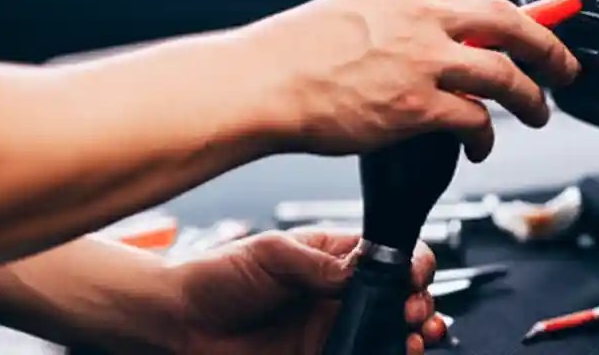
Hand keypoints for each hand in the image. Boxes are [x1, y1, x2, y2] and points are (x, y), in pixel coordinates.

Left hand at [173, 230, 444, 354]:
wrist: (179, 324)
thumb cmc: (214, 279)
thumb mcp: (269, 254)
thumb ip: (317, 262)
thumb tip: (359, 268)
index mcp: (330, 257)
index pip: (387, 254)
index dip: (409, 262)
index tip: (412, 274)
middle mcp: (337, 293)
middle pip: (400, 295)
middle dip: (418, 300)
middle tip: (410, 309)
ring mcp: (332, 328)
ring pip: (391, 330)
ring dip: (415, 331)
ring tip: (414, 333)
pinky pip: (365, 354)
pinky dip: (388, 353)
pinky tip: (397, 350)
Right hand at [242, 0, 580, 161]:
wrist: (266, 81)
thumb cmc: (296, 49)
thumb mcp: (355, 6)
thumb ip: (400, 9)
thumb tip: (428, 10)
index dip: (522, 12)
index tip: (546, 18)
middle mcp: (424, 19)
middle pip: (511, 27)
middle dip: (548, 49)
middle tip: (565, 67)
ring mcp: (424, 62)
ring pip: (504, 76)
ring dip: (530, 99)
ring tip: (538, 113)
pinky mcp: (417, 107)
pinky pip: (473, 120)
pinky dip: (484, 136)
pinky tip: (480, 145)